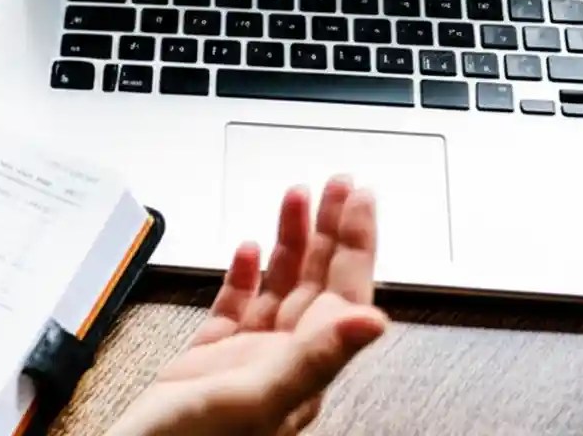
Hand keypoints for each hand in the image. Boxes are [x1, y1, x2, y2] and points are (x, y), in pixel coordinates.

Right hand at [108, 177, 387, 435]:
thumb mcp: (259, 398)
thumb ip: (316, 358)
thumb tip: (375, 322)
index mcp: (302, 367)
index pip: (343, 291)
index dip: (354, 242)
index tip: (359, 197)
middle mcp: (280, 360)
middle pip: (316, 282)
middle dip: (327, 229)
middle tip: (335, 184)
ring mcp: (244, 358)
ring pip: (278, 287)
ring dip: (287, 241)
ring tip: (293, 198)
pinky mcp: (207, 360)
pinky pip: (234, 307)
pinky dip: (243, 275)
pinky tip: (246, 252)